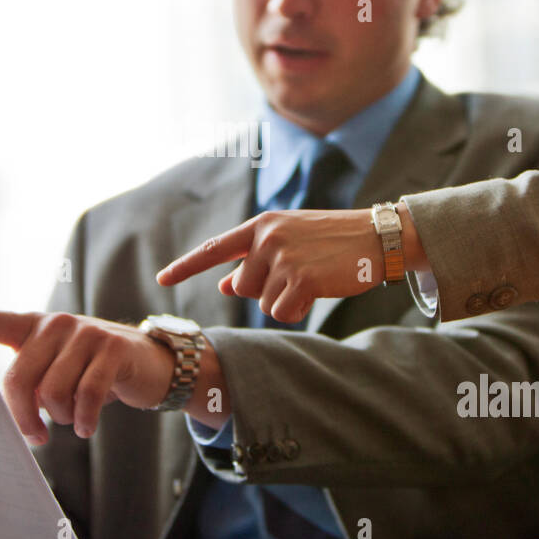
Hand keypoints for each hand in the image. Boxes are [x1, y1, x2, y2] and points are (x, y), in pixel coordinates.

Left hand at [0, 310, 176, 443]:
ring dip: (62, 418)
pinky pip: (87, 394)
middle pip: (20, 377)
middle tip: (35, 438)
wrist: (153, 365)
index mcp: (33, 327)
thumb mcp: (59, 371)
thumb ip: (31, 381)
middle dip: (23, 416)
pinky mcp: (113, 347)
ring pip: (54, 391)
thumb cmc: (94, 373)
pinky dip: (85, 419)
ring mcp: (86, 332)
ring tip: (73, 421)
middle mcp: (55, 323)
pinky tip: (87, 427)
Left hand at [155, 207, 396, 323]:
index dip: (186, 266)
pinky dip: (297, 310)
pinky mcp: (301, 278)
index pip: (215, 248)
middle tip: (300, 273)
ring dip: (285, 300)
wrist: (376, 238)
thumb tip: (224, 284)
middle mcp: (266, 238)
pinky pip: (281, 312)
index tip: (162, 278)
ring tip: (313, 277)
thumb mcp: (289, 243)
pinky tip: (317, 291)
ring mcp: (283, 257)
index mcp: (261, 226)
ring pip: (262, 303)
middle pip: (242, 287)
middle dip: (265, 290)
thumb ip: (254, 261)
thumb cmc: (331, 242)